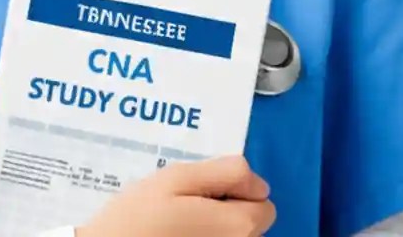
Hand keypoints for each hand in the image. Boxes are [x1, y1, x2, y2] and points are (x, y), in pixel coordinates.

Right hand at [77, 155, 275, 236]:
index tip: (203, 189)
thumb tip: (258, 183)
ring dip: (216, 226)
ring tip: (179, 222)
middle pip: (252, 221)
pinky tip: (176, 235)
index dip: (236, 188)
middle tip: (186, 204)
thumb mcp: (177, 178)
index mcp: (239, 226)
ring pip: (235, 236)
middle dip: (229, 208)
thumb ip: (225, 172)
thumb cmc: (139, 216)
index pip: (263, 200)